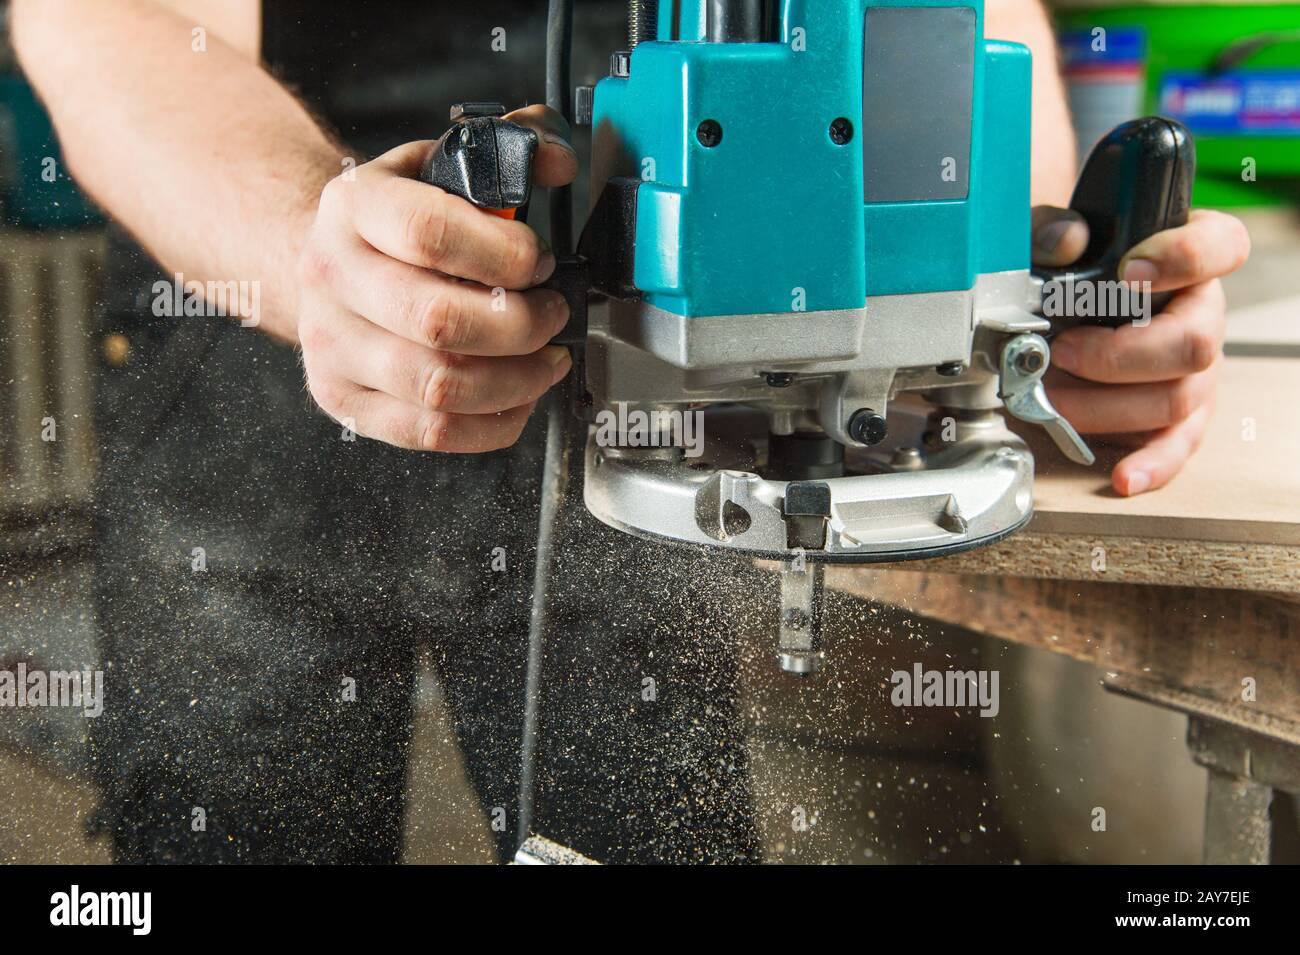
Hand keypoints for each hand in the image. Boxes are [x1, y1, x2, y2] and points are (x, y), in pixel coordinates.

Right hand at [295, 105, 577, 451]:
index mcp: (355, 206)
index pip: (430, 233)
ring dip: (515, 380)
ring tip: (546, 360)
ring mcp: (331, 344)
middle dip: (521, 325)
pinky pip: (429, 432)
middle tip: (553, 314)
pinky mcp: (343, 399)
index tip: (539, 263)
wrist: (328, 260)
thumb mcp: (442, 164)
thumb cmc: (396, 219)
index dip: (504, 255)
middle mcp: (331, 275)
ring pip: (438, 385)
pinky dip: (490, 424)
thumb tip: (559, 163)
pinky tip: (514, 397)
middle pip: (437, 320)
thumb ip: (509, 150)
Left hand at [1031, 206, 1249, 494]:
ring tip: (1051, 396)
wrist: (1058, 304)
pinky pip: (1177, 446)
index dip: (1183, 259)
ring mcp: (1194, 369)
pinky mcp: (1177, 416)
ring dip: (1106, 405)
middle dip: (1120, 355)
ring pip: (1175, 398)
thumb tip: (1065, 238)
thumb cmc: (1070, 266)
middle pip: (1194, 342)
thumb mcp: (1052, 237)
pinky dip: (1151, 464)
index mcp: (1188, 257)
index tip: (1129, 271)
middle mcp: (1201, 313)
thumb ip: (1050, 227)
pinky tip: (1123, 476)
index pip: (1221, 247)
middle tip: (1063, 350)